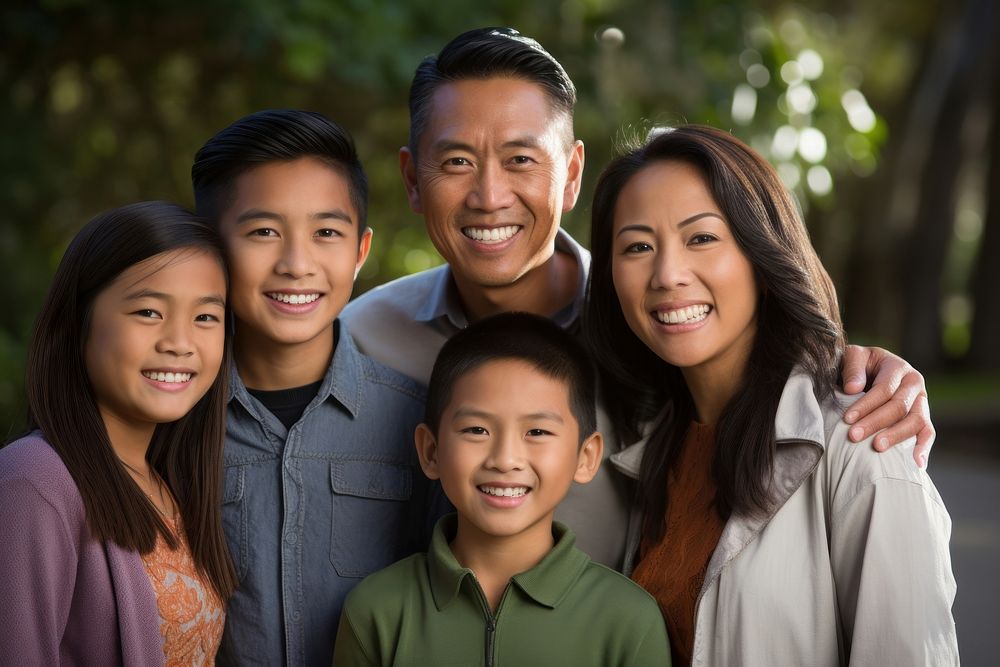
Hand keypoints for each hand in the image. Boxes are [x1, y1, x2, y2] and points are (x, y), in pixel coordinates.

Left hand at [840, 344, 933, 467]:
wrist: (870, 370)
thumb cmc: (859, 365)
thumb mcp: (853, 357)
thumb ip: (853, 368)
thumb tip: (853, 388)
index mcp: (898, 367)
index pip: (884, 389)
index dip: (866, 404)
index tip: (847, 419)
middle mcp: (914, 383)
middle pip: (899, 406)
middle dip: (875, 422)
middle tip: (854, 436)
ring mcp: (922, 401)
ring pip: (916, 421)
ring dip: (896, 436)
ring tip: (877, 448)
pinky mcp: (923, 417)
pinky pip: (928, 433)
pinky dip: (924, 448)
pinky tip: (915, 464)